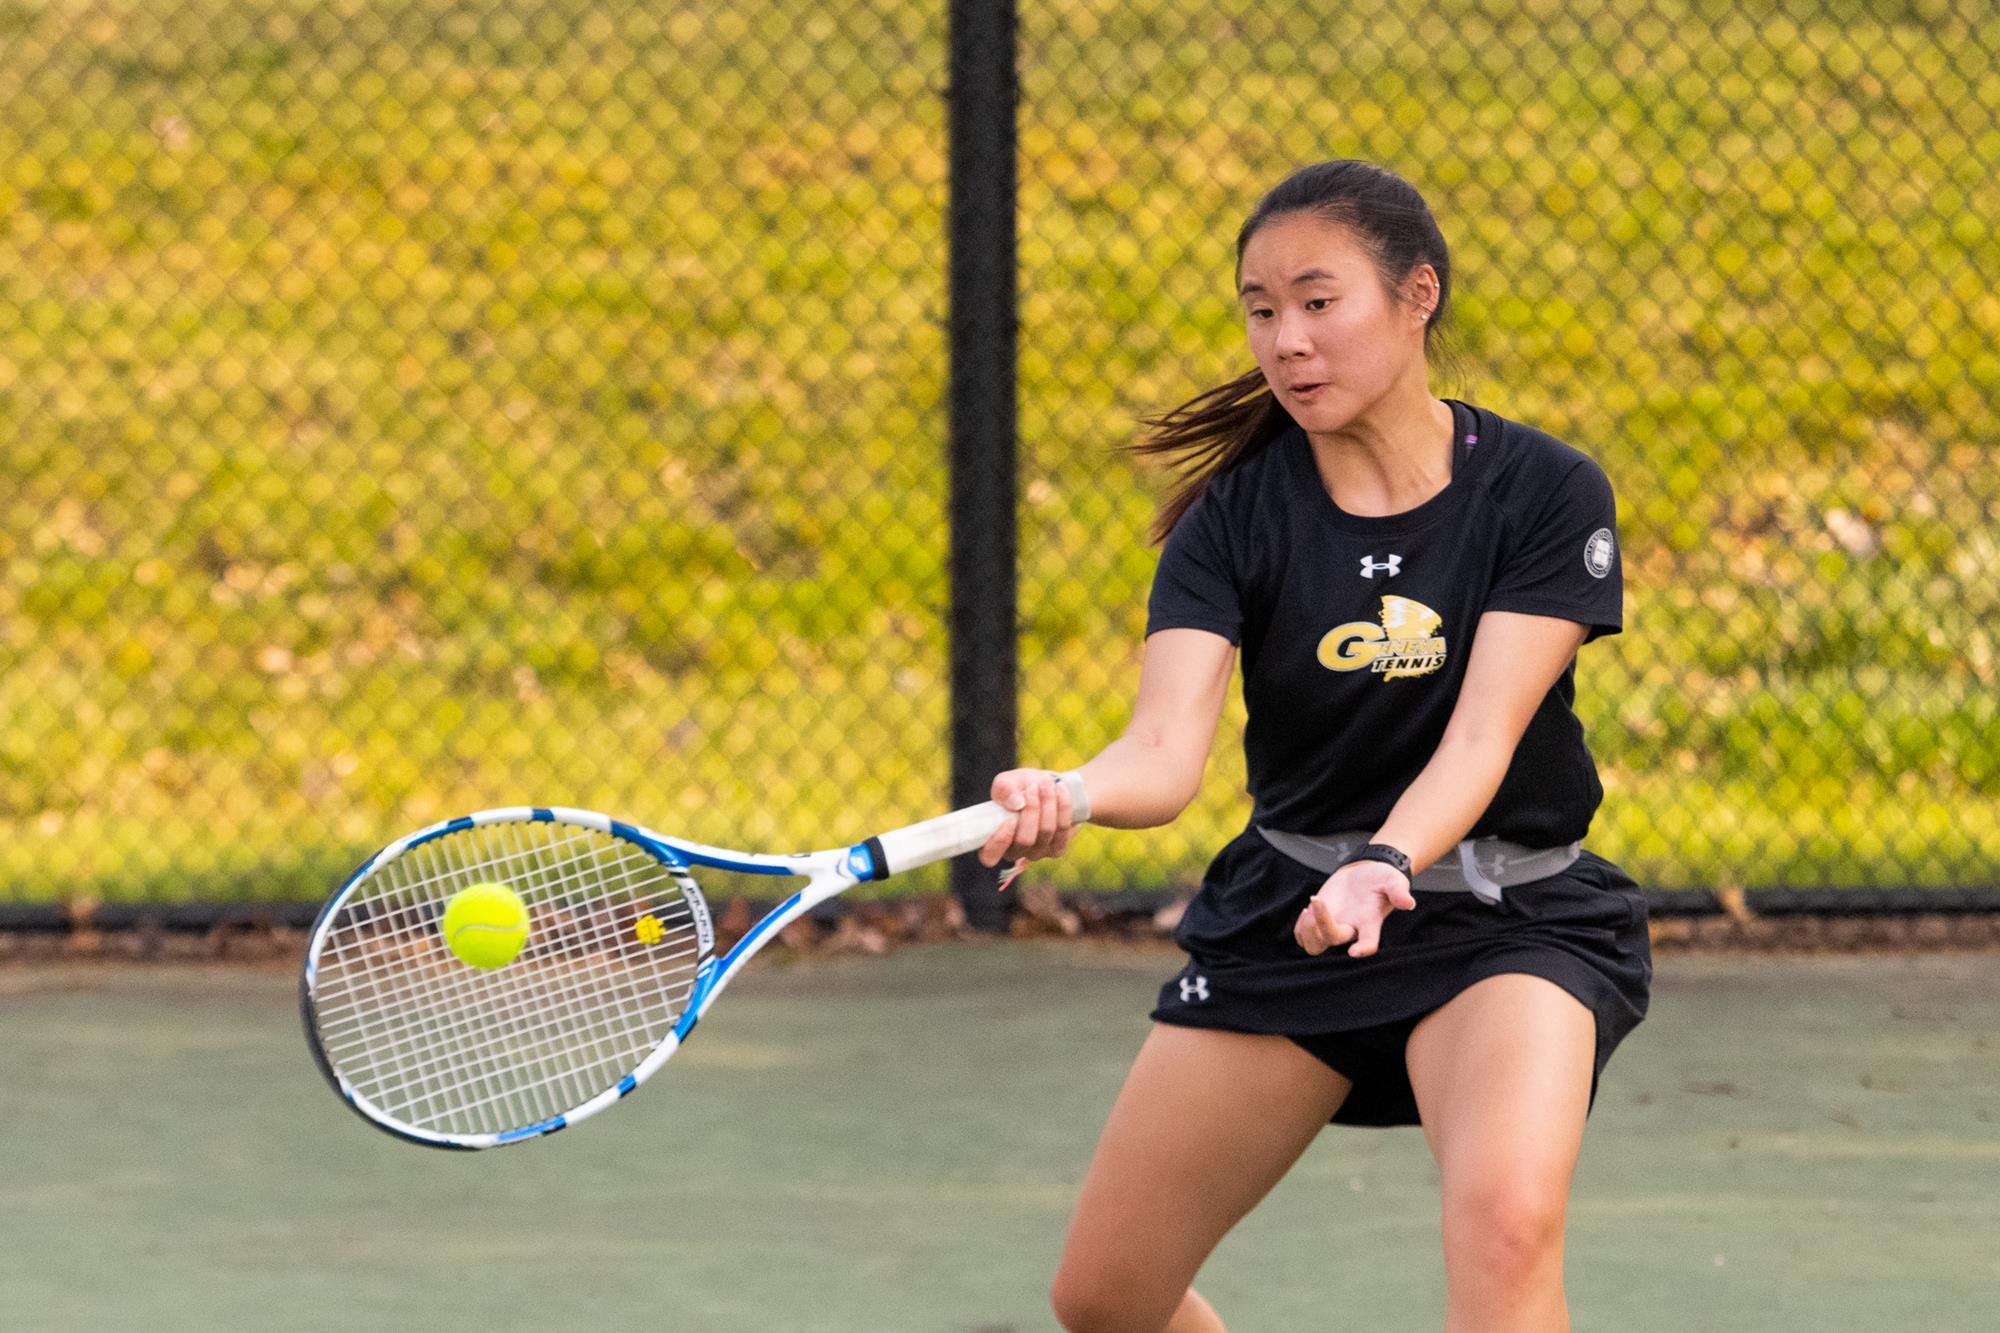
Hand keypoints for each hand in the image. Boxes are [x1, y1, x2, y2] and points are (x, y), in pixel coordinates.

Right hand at [976, 768, 1077, 871]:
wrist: (1046, 786)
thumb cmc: (1019, 787)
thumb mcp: (1006, 783)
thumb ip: (1005, 791)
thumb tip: (1016, 804)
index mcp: (995, 841)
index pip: (990, 856)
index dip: (999, 841)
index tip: (1008, 818)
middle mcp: (1015, 851)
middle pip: (1025, 840)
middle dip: (1031, 810)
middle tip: (1033, 788)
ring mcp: (1038, 852)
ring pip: (1046, 831)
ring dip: (1048, 803)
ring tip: (1046, 784)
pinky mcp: (1057, 848)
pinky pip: (1062, 827)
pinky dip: (1063, 805)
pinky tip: (1059, 789)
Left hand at [1293, 861, 1416, 957]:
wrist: (1364, 874)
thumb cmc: (1381, 879)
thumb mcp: (1393, 880)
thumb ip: (1399, 891)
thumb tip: (1408, 903)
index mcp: (1369, 923)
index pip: (1368, 942)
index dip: (1363, 949)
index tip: (1354, 952)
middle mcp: (1350, 929)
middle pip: (1332, 939)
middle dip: (1321, 923)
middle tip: (1318, 900)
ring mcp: (1333, 926)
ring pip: (1314, 944)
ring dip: (1307, 928)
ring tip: (1313, 904)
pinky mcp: (1319, 922)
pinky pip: (1303, 936)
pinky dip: (1301, 928)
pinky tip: (1308, 910)